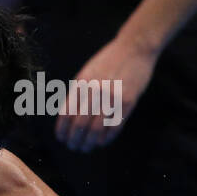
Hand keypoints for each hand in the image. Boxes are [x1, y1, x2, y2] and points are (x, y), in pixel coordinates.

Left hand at [55, 37, 156, 151]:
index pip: (66, 113)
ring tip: (86, 148)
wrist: (134, 48)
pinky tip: (102, 142)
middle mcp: (94, 91)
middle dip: (75, 139)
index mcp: (81, 84)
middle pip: (79, 123)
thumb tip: (67, 116)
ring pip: (96, 127)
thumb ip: (77, 93)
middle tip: (74, 147)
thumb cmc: (108, 61)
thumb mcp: (86, 73)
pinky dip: (107, 137)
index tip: (61, 139)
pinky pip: (115, 125)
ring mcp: (112, 96)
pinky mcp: (128, 100)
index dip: (62, 129)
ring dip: (89, 142)